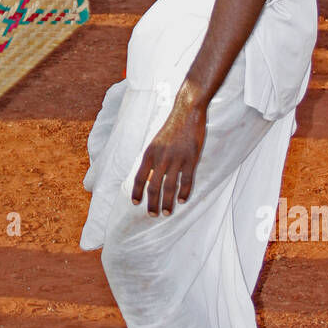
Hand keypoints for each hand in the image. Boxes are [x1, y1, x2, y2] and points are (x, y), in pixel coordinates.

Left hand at [131, 89, 206, 216]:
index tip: (136, 203)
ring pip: (169, 186)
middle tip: (152, 215)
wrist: (187, 112)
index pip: (139, 177)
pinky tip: (181, 200)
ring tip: (166, 213)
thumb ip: (152, 160)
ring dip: (167, 202)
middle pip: (154, 186)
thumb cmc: (171, 128)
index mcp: (150, 153)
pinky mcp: (191, 158)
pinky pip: (186, 179)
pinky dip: (184, 192)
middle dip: (152, 203)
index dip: (137, 192)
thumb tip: (148, 179)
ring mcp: (176, 158)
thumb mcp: (156, 142)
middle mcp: (161, 157)